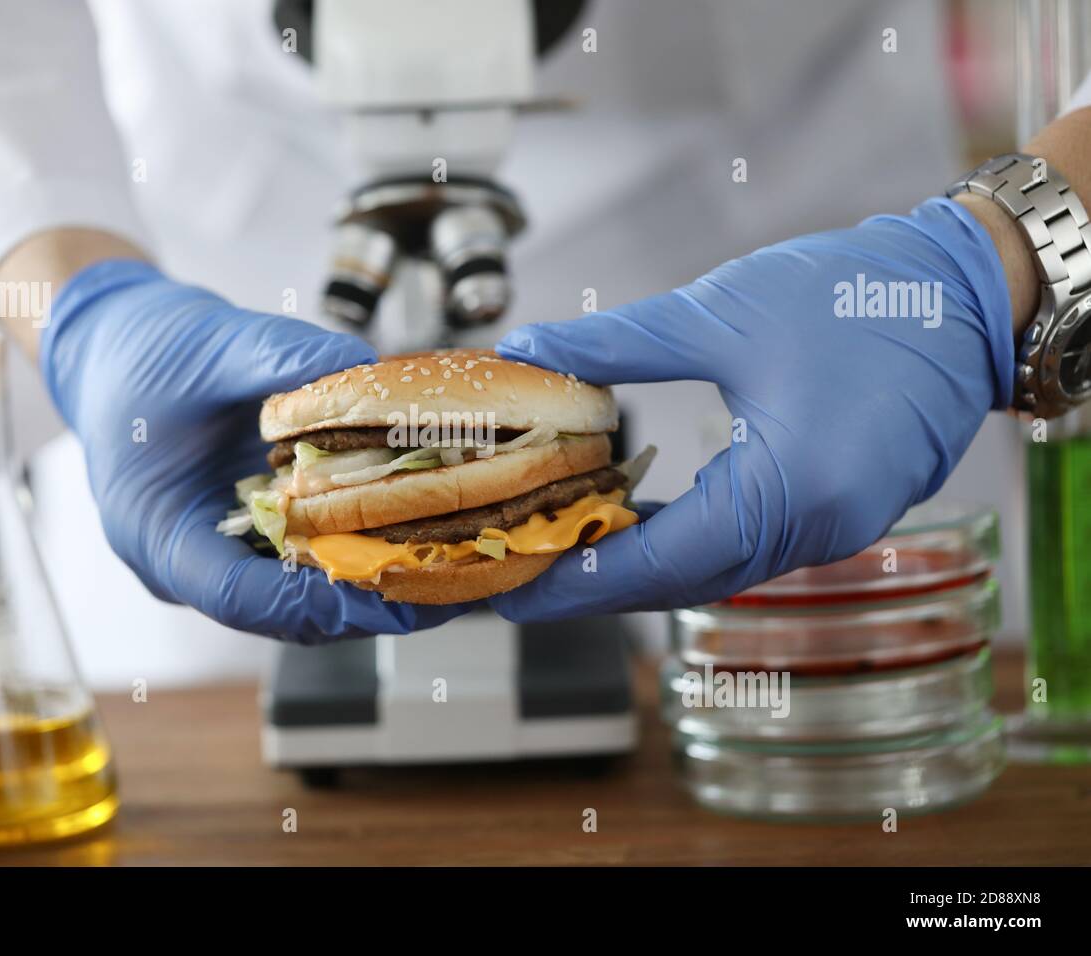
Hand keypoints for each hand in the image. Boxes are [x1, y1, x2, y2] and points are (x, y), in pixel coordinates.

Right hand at [40, 259, 471, 641]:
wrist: (115, 346)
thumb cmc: (141, 353)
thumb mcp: (207, 344)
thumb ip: (280, 355)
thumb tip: (365, 367)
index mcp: (157, 532)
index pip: (238, 596)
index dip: (318, 602)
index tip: (389, 589)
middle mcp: (190, 562)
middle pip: (284, 611)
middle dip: (369, 603)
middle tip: (451, 589)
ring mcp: (222, 554)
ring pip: (305, 596)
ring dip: (376, 584)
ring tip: (455, 568)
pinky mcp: (251, 536)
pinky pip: (311, 561)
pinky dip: (362, 550)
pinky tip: (420, 532)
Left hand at [489, 197, 1013, 619]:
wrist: (969, 291)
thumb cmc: (859, 293)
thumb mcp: (721, 312)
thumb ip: (615, 342)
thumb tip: (531, 348)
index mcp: (791, 489)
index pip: (661, 561)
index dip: (580, 578)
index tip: (516, 589)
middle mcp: (819, 529)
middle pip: (684, 580)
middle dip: (598, 581)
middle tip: (523, 573)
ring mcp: (838, 530)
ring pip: (716, 570)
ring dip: (642, 564)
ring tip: (566, 549)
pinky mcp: (843, 514)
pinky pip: (749, 549)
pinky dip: (688, 543)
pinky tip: (641, 521)